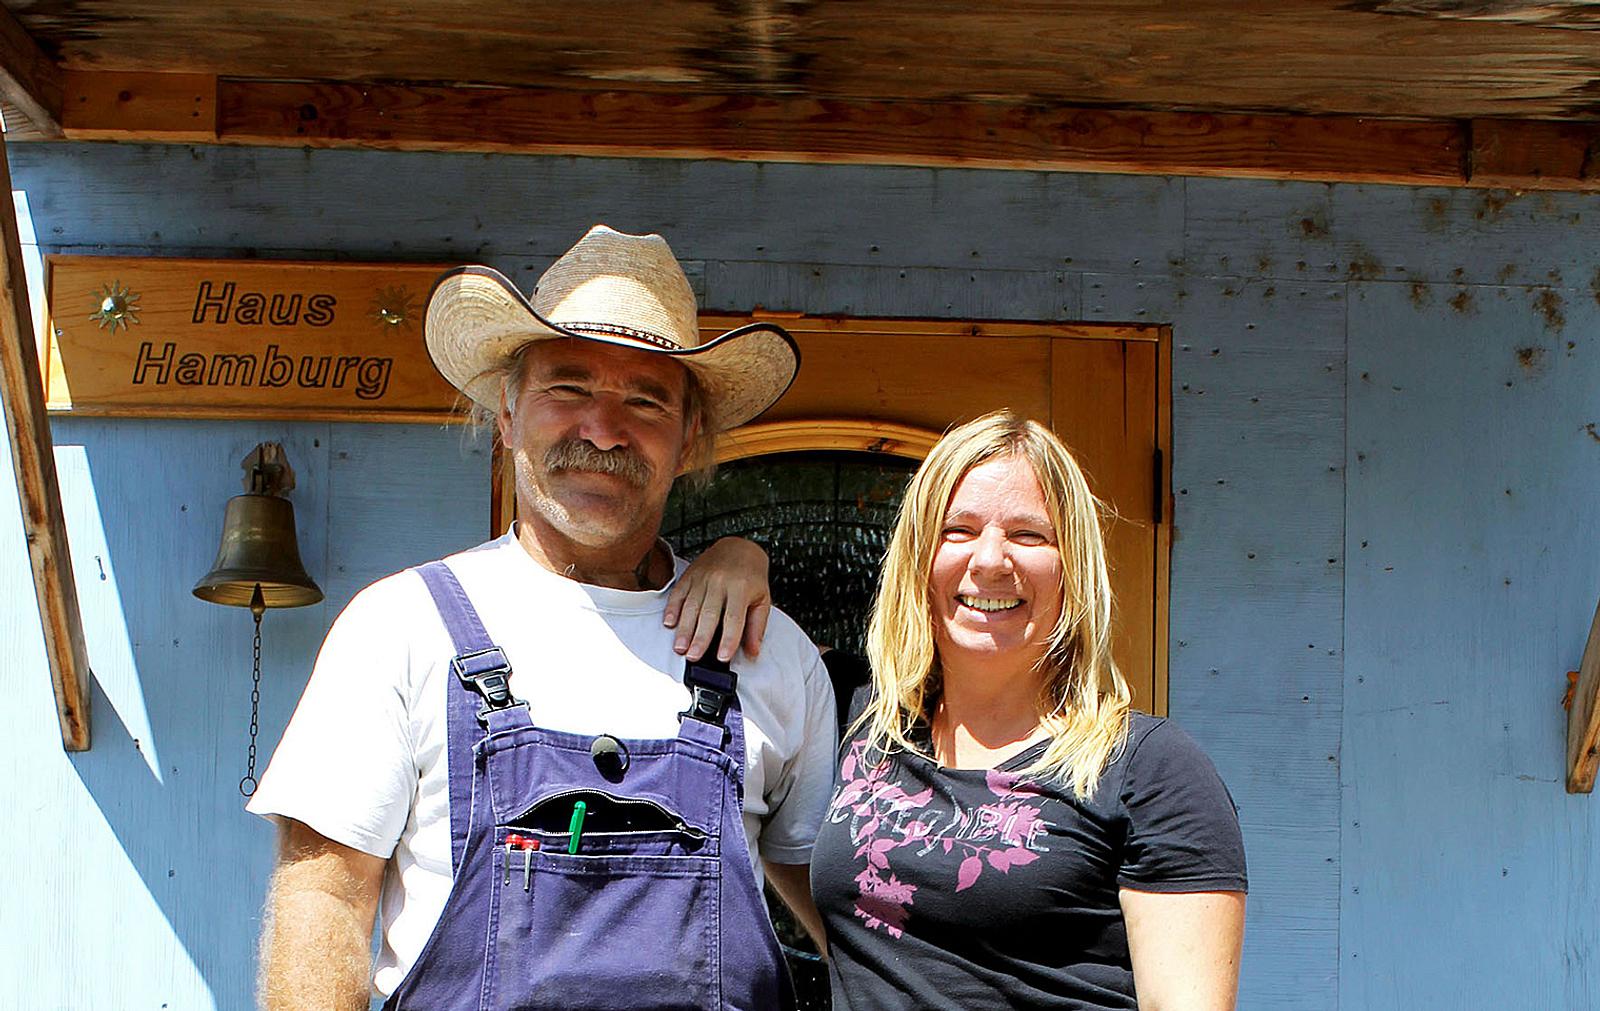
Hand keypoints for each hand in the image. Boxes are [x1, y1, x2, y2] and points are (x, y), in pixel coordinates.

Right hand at [664, 537, 771, 661]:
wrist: (739, 548)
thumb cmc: (751, 577)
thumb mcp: (762, 599)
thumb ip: (757, 628)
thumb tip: (752, 653)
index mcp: (741, 588)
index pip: (734, 618)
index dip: (728, 639)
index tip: (722, 657)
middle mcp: (721, 582)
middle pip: (709, 614)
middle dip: (700, 638)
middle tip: (693, 657)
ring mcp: (703, 578)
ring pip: (691, 606)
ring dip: (684, 629)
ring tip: (680, 648)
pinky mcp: (689, 575)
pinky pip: (678, 593)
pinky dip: (672, 609)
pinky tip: (669, 624)